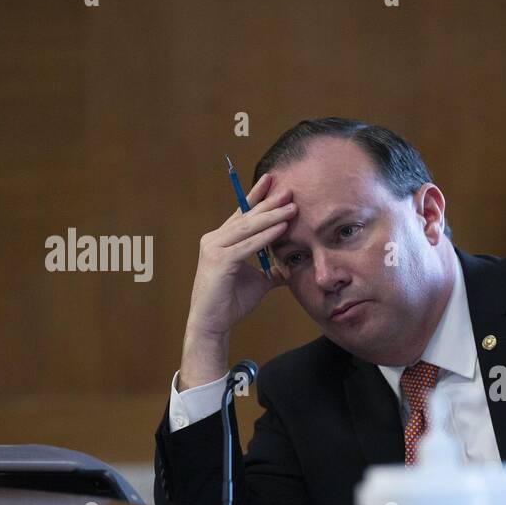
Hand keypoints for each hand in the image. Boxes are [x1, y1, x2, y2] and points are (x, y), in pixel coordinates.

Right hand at [179, 173, 297, 388]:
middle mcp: (214, 239)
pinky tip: (281, 228)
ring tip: (291, 207)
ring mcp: (214, 248)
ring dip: (272, 216)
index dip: (256, 197)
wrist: (214, 323)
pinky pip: (248, 245)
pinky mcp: (219, 260)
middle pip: (246, 216)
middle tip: (288, 189)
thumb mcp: (259, 281)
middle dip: (269, 202)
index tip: (271, 181)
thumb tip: (290, 267)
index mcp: (221, 240)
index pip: (242, 214)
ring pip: (248, 228)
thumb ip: (272, 270)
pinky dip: (266, 236)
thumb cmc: (232, 302)